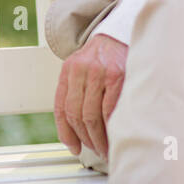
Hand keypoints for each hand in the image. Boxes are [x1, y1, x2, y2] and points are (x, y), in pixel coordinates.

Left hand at [53, 32, 127, 159]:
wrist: (123, 33)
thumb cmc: (104, 55)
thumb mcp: (84, 67)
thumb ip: (77, 91)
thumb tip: (77, 129)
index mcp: (68, 69)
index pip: (60, 107)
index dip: (65, 132)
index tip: (73, 147)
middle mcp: (80, 70)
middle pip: (75, 114)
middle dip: (84, 138)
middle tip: (93, 149)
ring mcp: (98, 72)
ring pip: (90, 115)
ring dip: (97, 138)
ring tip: (104, 148)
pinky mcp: (116, 76)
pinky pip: (108, 110)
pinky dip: (110, 128)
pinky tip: (114, 136)